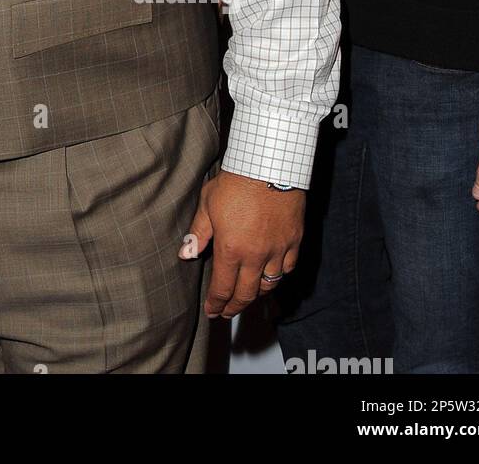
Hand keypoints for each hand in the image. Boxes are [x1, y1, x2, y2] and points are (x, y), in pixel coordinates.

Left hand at [181, 169, 304, 318]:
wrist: (269, 166)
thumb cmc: (236, 182)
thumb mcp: (207, 203)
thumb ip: (197, 233)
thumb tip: (185, 254)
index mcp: (230, 249)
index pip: (222, 287)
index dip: (216, 303)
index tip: (212, 311)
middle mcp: (255, 256)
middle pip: (246, 294)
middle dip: (234, 307)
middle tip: (227, 312)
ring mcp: (277, 250)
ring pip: (268, 285)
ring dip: (256, 294)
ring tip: (247, 296)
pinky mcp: (294, 242)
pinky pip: (287, 268)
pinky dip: (277, 276)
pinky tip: (271, 276)